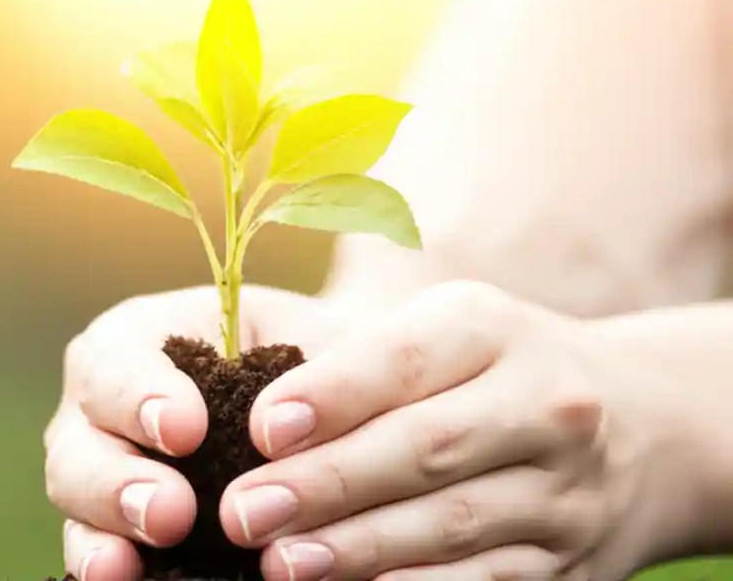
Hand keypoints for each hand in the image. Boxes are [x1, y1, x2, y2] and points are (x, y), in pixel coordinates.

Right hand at [44, 285, 351, 580]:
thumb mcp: (322, 343)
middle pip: (79, 448)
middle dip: (118, 483)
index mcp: (135, 342)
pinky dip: (109, 567)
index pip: (116, 364)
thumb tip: (292, 429)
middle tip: (170, 512)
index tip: (186, 430)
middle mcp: (100, 412)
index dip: (142, 397)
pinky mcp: (116, 531)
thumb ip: (319, 375)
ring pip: (77, 508)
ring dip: (102, 538)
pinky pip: (100, 554)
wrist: (316, 408)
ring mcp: (98, 476)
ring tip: (125, 566)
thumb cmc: (313, 362)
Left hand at [223, 280, 696, 579]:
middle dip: (327, 484)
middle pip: (426, 447)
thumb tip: (256, 425)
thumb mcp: (436, 336)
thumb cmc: (488, 371)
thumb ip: (354, 365)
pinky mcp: (572, 560)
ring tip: (282, 563)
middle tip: (243, 512)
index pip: (404, 357)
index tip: (262, 428)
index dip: (331, 394)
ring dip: (359, 549)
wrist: (642, 426)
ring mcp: (565, 489)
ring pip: (453, 524)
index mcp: (492, 328)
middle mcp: (544, 404)